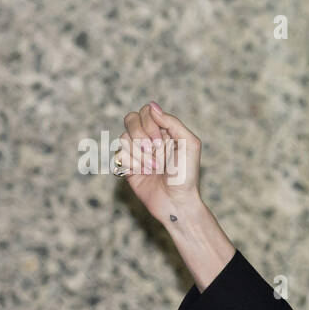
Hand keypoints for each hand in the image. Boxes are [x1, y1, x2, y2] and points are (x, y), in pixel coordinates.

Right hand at [119, 102, 202, 225]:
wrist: (176, 203)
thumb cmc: (186, 175)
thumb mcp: (189, 144)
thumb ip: (172, 122)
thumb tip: (151, 106)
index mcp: (165, 130)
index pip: (146, 111)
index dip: (151, 124)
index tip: (162, 142)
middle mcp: (149, 138)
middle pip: (130, 119)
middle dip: (142, 137)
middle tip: (156, 153)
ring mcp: (137, 151)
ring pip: (123, 137)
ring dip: (139, 155)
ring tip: (154, 168)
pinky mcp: (127, 166)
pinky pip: (119, 154)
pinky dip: (132, 164)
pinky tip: (143, 173)